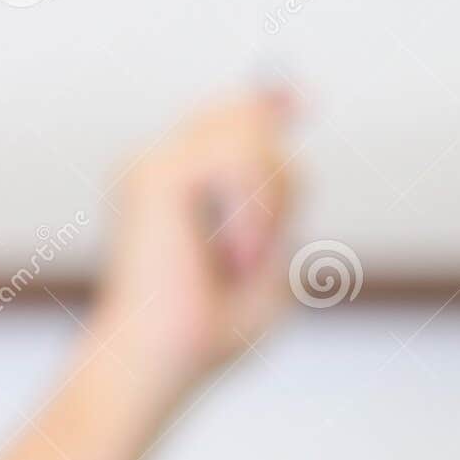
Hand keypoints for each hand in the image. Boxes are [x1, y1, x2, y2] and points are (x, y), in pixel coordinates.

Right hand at [91, 91, 295, 408]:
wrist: (159, 359)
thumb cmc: (207, 327)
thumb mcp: (265, 252)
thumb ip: (280, 189)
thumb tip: (294, 115)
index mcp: (177, 184)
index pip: (227, 119)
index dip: (267, 103)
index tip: (308, 100)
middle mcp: (159, 163)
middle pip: (247, 115)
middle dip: (279, 181)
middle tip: (253, 250)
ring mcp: (152, 161)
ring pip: (251, 134)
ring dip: (268, 207)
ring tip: (239, 258)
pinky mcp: (154, 172)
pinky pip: (237, 158)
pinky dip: (252, 212)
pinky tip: (233, 252)